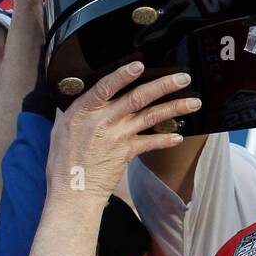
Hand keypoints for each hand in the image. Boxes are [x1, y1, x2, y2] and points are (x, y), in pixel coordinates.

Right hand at [46, 63, 199, 202]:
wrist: (72, 191)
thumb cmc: (63, 160)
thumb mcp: (62, 128)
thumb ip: (78, 110)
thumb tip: (88, 96)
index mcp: (83, 110)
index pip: (105, 86)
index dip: (122, 75)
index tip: (140, 64)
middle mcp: (103, 120)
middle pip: (137, 98)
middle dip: (163, 86)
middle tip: (184, 77)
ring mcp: (117, 136)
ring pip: (150, 117)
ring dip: (174, 108)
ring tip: (194, 103)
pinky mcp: (126, 153)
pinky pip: (150, 143)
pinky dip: (165, 139)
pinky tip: (179, 137)